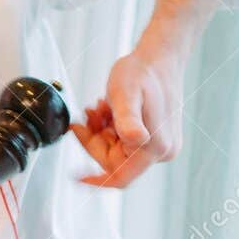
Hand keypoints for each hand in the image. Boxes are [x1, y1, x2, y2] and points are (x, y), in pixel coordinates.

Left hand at [72, 48, 184, 188]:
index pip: (120, 177)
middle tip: (88, 116)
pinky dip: (111, 128)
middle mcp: (162, 151)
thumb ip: (127, 120)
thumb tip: (136, 140)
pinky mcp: (156, 137)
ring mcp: (160, 145)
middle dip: (96, 141)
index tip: (76, 177)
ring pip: (117, 150)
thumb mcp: (125, 95)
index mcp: (155, 147)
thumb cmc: (142, 72)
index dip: (96, 180)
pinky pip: (124, 142)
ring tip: (100, 108)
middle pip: (114, 161)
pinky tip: (109, 110)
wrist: (160, 57)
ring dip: (102, 132)